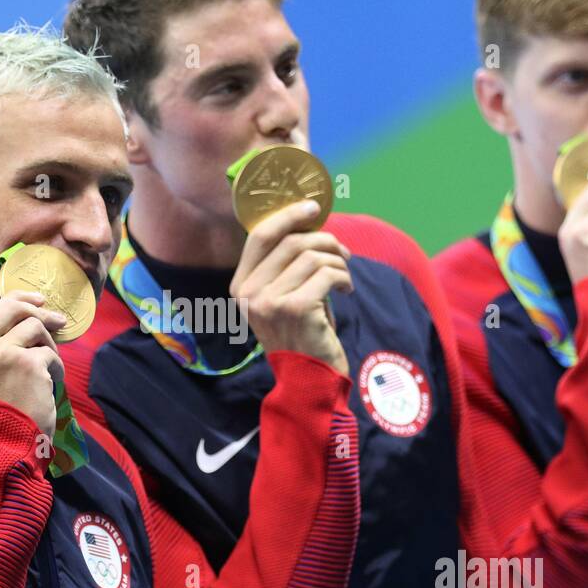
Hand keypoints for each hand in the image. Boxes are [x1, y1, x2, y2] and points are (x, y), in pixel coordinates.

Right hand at [0, 291, 66, 440]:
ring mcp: (4, 352)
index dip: (20, 302)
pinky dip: (56, 369)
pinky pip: (50, 355)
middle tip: (59, 319)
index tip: (37, 303)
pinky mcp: (28, 364)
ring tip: (51, 366)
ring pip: (35, 329)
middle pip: (14, 309)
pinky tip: (53, 384)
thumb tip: (21, 329)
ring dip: (49, 344)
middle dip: (40, 311)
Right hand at [230, 200, 352, 376]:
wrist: (308, 379)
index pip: (260, 236)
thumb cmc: (300, 335)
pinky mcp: (296, 309)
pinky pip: (326, 273)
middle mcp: (249, 293)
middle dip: (325, 241)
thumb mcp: (281, 298)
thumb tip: (309, 224)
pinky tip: (346, 290)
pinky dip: (343, 276)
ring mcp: (270, 301)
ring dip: (338, 262)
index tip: (314, 207)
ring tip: (344, 277)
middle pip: (291, 242)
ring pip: (312, 256)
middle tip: (344, 254)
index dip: (288, 215)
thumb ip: (284, 266)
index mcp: (240, 286)